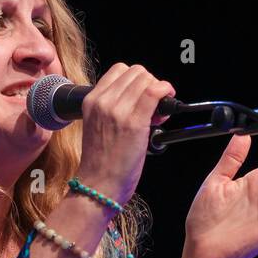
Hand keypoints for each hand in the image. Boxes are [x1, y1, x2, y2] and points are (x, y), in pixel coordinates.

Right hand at [74, 63, 175, 205]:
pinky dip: (166, 92)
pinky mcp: (134, 122)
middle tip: (154, 107)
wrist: (98, 186)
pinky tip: (166, 108)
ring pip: (147, 79)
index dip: (137, 81)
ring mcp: (118, 110)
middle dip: (150, 85)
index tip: (143, 96)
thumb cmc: (101, 164)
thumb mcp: (100, 127)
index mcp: (91, 100)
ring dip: (159, 91)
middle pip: (136, 72)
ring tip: (158, 113)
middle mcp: (103, 101)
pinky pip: (155, 91)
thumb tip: (145, 99)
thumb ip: (115, 109)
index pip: (120, 71)